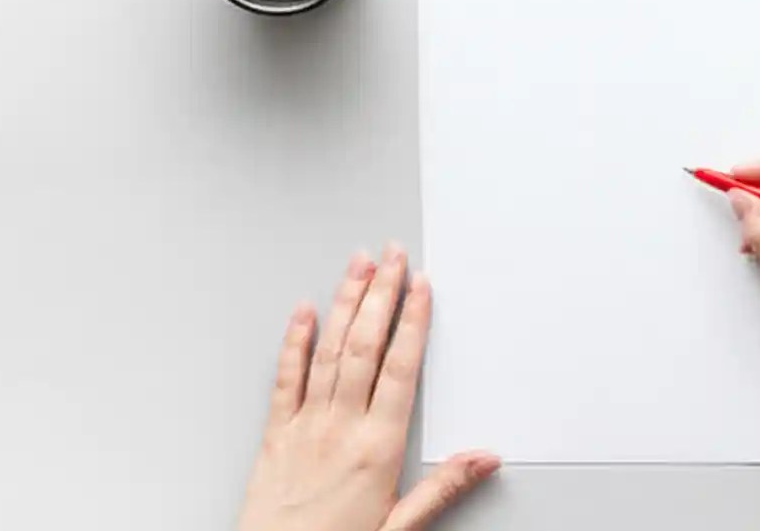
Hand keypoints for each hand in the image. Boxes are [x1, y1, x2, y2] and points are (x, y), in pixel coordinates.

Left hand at [238, 243, 499, 530]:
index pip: (400, 368)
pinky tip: (304, 311)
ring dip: (344, 303)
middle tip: (392, 256)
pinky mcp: (275, 434)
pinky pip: (286, 377)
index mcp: (377, 448)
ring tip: (357, 266)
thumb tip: (484, 459)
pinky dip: (295, 340)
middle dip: (381, 294)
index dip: (413, 321)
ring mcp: (305, 426)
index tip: (421, 287)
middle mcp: (340, 427)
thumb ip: (442, 488)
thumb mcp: (401, 528)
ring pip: (328, 351)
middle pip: (364, 346)